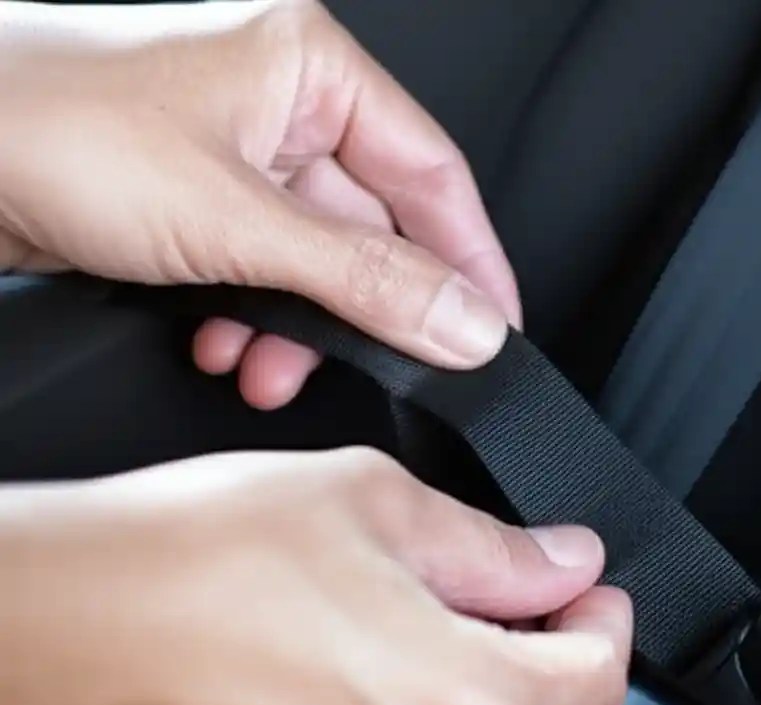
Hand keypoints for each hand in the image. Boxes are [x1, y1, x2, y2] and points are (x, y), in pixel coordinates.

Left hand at [0, 0, 521, 409]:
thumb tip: (463, 319)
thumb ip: (363, 279)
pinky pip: (255, 263)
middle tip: (386, 366)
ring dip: (297, 325)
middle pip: (369, 222)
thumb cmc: (41, 123)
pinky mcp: (186, 190)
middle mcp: (273, 96)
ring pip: (311, 255)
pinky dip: (246, 313)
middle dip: (360, 309)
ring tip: (266, 364)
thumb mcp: (232, 219)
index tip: (494, 327)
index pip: (430, 170)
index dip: (469, 257)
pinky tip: (218, 339)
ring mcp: (227, 144)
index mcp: (305, 61)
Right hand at [0, 447, 630, 704]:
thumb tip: (564, 560)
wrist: (89, 611)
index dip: (604, 619)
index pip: (595, 677)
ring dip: (518, 685)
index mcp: (454, 691)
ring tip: (484, 618)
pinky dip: (454, 703)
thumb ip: (491, 547)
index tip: (587, 581)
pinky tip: (422, 653)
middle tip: (544, 595)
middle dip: (568, 658)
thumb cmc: (211, 553)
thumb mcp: (375, 503)